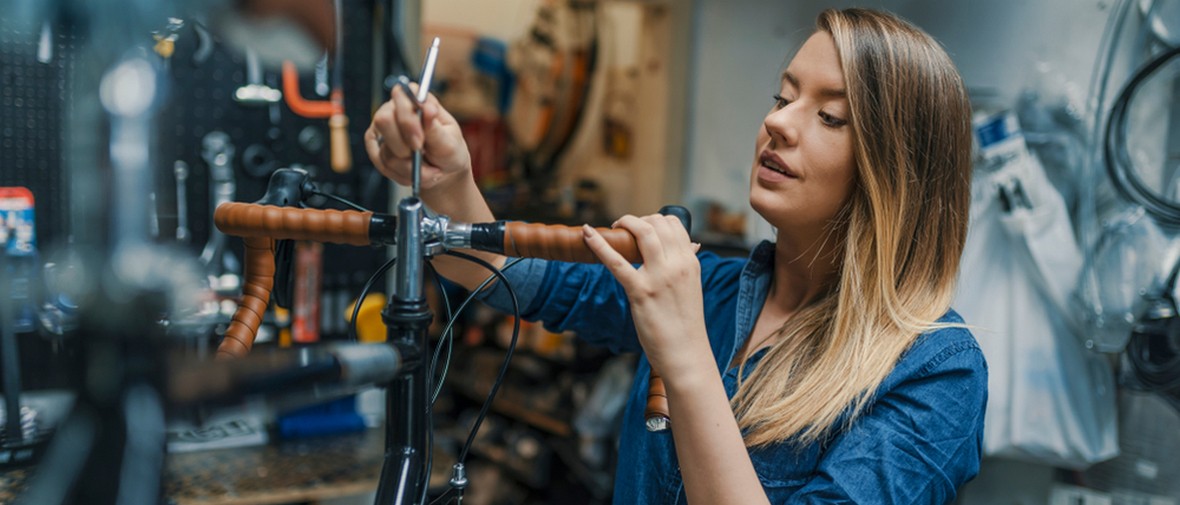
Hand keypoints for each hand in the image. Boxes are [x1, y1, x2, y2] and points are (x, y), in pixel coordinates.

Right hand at [365, 83, 470, 193]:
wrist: (443, 171)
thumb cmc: (449, 151)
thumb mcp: (449, 142)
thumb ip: (435, 128)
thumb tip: (427, 108)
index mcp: (416, 99)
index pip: (401, 95)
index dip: (407, 119)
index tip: (420, 140)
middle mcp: (395, 109)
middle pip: (383, 120)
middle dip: (404, 145)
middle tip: (422, 155)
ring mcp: (383, 129)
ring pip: (386, 150)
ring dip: (410, 167)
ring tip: (428, 170)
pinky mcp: (376, 148)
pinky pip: (381, 164)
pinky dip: (401, 174)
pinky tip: (414, 174)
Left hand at [583, 215, 709, 377]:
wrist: (686, 353)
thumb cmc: (685, 323)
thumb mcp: (692, 286)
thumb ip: (687, 264)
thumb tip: (693, 245)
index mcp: (690, 262)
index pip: (673, 224)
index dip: (653, 219)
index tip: (641, 227)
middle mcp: (677, 265)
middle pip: (656, 223)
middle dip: (636, 220)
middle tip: (623, 228)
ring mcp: (659, 277)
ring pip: (642, 233)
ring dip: (624, 223)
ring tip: (612, 228)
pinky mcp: (640, 292)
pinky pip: (616, 262)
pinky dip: (599, 245)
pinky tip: (587, 234)